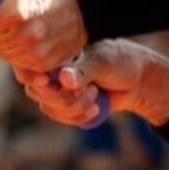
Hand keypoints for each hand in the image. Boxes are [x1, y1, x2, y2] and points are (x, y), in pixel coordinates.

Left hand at [0, 0, 85, 71]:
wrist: (82, 2)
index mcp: (14, 12)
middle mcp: (25, 35)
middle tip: (5, 19)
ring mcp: (36, 52)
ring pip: (2, 55)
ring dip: (5, 43)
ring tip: (21, 26)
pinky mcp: (45, 64)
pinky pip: (19, 64)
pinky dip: (20, 54)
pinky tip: (30, 39)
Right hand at [15, 41, 168, 127]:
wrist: (137, 81)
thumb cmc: (120, 62)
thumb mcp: (104, 62)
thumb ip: (84, 70)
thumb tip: (63, 78)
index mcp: (58, 53)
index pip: (31, 64)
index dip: (32, 75)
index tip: (45, 81)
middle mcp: (53, 70)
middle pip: (35, 90)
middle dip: (61, 96)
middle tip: (90, 90)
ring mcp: (57, 89)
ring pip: (48, 106)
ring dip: (72, 107)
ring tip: (95, 96)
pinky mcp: (66, 106)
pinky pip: (59, 116)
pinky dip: (76, 116)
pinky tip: (94, 110)